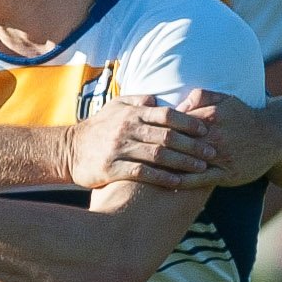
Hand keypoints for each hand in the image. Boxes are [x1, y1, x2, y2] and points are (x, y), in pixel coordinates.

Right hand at [72, 92, 227, 189]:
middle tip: (212, 152)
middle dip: (192, 144)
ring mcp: (119, 149)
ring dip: (182, 162)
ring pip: (158, 155)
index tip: (206, 130)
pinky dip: (162, 177)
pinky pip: (142, 173)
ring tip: (201, 168)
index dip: (188, 121)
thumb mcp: (115, 107)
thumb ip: (138, 101)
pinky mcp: (112, 168)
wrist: (69, 150)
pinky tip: (177, 182)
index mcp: (131, 114)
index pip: (167, 114)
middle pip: (167, 136)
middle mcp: (127, 129)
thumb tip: (159, 98)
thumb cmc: (97, 129)